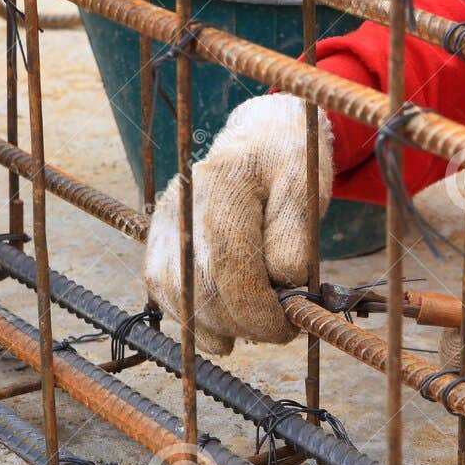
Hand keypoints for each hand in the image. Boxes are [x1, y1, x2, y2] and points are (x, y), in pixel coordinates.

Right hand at [144, 93, 331, 355]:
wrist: (260, 138)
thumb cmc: (288, 165)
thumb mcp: (307, 190)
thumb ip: (295, 240)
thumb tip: (281, 285)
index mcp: (224, 185)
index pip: (232, 268)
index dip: (261, 312)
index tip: (289, 325)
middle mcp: (182, 206)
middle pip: (203, 291)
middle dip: (246, 323)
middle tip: (280, 325)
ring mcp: (163, 227)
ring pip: (183, 302)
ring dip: (224, 326)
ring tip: (257, 318)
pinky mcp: (157, 246)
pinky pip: (170, 300)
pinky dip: (202, 321)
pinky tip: (229, 320)